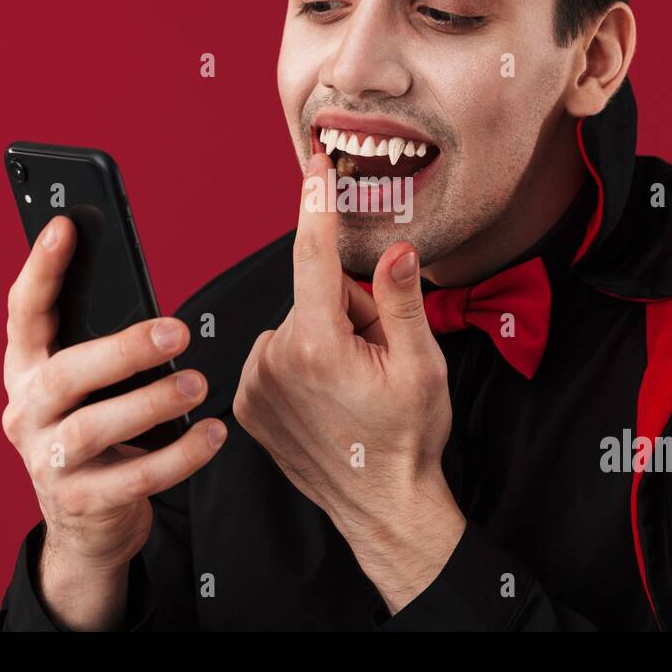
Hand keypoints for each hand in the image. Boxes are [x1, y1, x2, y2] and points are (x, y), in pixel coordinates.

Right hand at [1, 215, 226, 628]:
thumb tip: (156, 306)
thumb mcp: (91, 387)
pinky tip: (212, 435)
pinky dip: (178, 457)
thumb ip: (106, 348)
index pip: (23, 313)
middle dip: (122, 349)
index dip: (41, 269)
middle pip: (64, 374)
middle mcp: (26, 412)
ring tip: (197, 384)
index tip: (65, 226)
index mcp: (26, 371)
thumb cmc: (102, 435)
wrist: (89, 524)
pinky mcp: (81, 502)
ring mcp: (47, 462)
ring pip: (93, 428)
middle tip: (177, 331)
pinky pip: (133, 479)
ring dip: (151, 403)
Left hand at [232, 154, 465, 612]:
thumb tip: (393, 249)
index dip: (315, 203)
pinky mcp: (248, 403)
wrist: (382, 508)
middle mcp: (276, 360)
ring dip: (324, 338)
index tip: (315, 164)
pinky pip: (278, 354)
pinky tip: (326, 397)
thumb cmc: (406, 440)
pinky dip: (302, 361)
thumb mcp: (422, 366)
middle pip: (314, 296)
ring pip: (296, 325)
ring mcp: (256, 385)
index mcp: (318, 346)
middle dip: (347, 310)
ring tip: (352, 387)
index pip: (313, 255)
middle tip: (377, 357)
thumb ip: (400, 301)